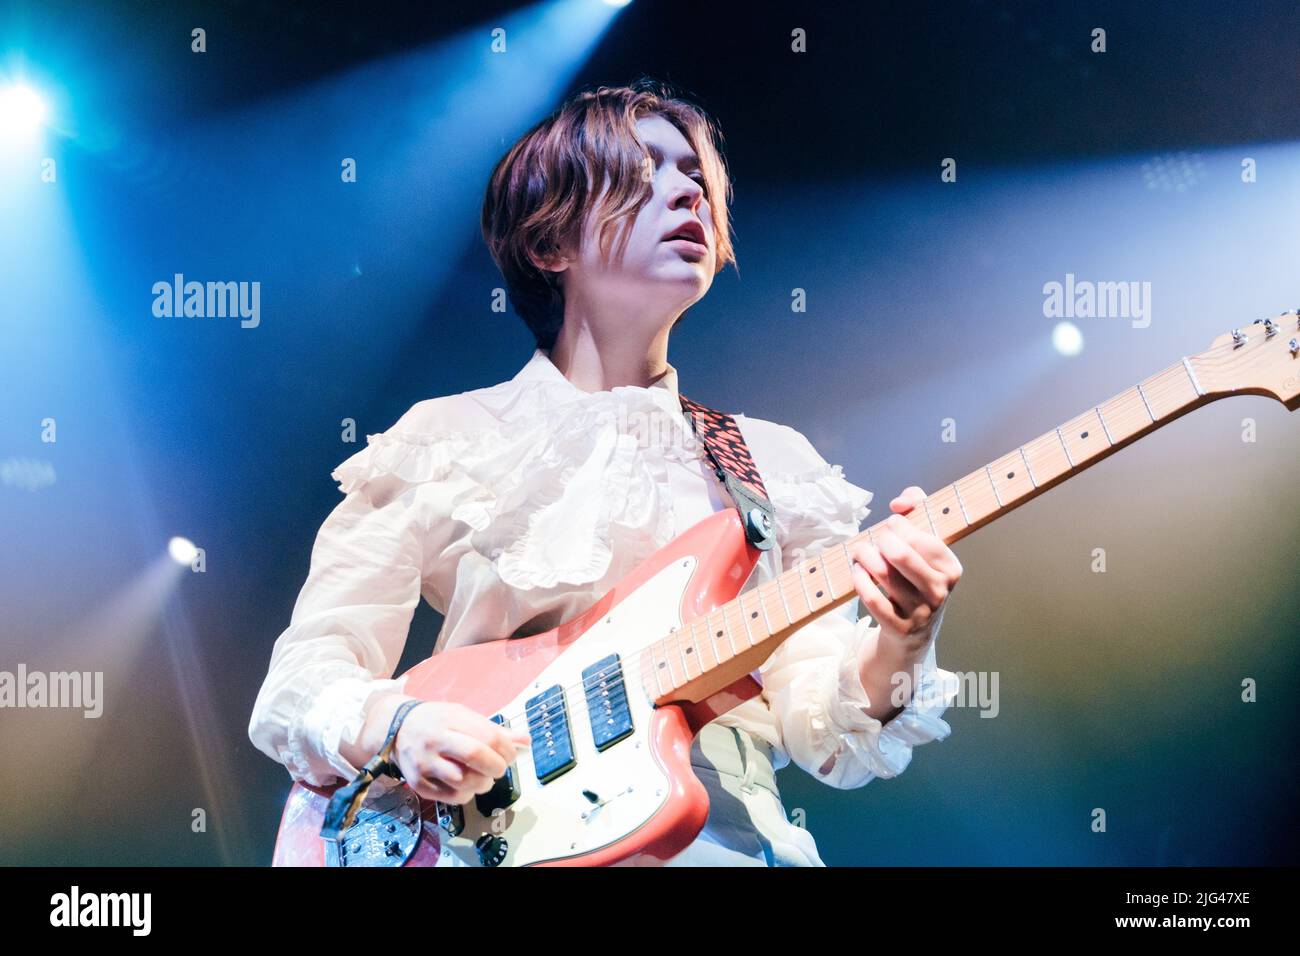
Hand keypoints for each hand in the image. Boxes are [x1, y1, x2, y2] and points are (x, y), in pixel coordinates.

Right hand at [351, 695, 530, 804]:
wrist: (396, 730)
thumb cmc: (436, 721)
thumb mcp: (463, 715)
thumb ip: (494, 730)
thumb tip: (526, 741)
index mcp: (450, 720)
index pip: (488, 737)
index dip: (506, 750)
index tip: (510, 754)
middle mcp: (435, 742)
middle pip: (475, 756)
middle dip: (497, 766)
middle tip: (499, 767)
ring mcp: (425, 764)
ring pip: (464, 782)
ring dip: (483, 783)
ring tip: (484, 776)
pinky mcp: (419, 784)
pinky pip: (452, 798)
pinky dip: (467, 794)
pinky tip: (467, 784)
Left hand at [849, 486, 962, 658]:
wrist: (915, 632)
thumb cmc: (918, 579)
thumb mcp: (927, 546)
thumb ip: (919, 507)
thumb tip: (900, 502)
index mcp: (951, 569)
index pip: (921, 538)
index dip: (899, 525)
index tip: (892, 524)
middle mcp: (939, 591)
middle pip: (900, 554)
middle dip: (881, 539)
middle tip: (877, 540)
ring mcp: (919, 612)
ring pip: (883, 574)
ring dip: (864, 555)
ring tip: (861, 552)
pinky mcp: (898, 627)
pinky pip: (871, 598)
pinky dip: (859, 579)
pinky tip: (858, 570)